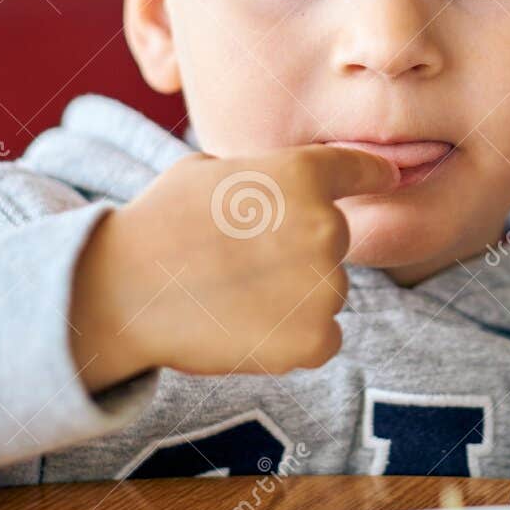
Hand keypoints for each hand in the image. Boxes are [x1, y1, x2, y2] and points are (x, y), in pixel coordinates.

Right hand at [71, 145, 398, 392]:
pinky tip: (250, 331)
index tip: (386, 177)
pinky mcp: (313, 339)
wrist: (124, 290)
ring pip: (328, 293)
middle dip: (301, 251)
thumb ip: (258, 174)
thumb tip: (272, 181)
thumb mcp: (206, 169)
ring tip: (236, 299)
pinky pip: (325, 339)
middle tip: (244, 264)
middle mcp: (326, 227)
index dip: (372, 175)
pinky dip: (296, 340)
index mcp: (303, 175)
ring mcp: (324, 287)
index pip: (361, 170)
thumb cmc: (156, 223)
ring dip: (297, 298)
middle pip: (334, 242)